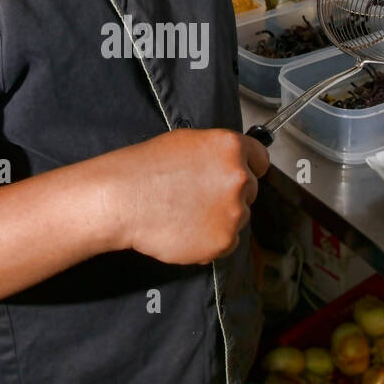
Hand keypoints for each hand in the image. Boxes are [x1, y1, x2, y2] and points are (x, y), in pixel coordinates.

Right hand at [113, 128, 269, 265]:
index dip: (248, 167)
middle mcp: (239, 178)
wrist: (123, 200)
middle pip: (249, 189)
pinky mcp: (224, 240)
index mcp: (231, 148)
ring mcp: (234, 212)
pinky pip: (227, 242)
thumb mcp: (186, 141)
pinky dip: (211, 240)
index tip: (240, 174)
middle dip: (229, 194)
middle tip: (198, 196)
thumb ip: (217, 152)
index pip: (261, 159)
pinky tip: (186, 229)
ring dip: (220, 218)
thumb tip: (231, 161)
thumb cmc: (144, 169)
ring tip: (187, 213)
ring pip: (238, 217)